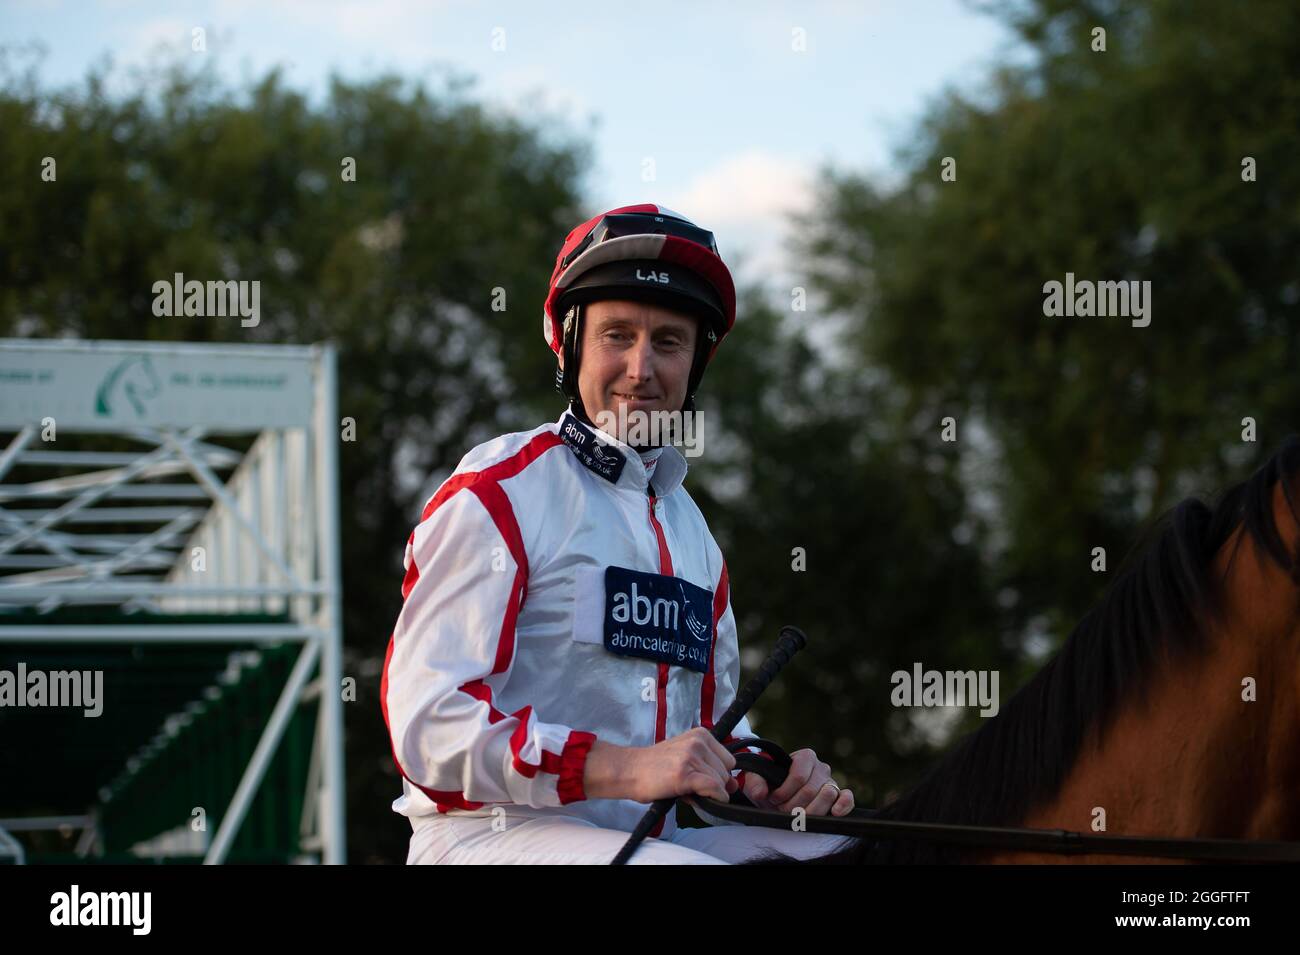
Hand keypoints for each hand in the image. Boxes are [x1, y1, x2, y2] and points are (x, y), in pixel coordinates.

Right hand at [621, 727, 740, 803]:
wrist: (630, 771)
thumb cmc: (656, 767)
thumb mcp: (686, 758)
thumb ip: (710, 768)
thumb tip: (734, 786)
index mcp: (701, 734)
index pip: (728, 760)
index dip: (718, 774)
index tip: (702, 779)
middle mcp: (698, 742)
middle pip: (727, 772)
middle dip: (714, 783)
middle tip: (691, 786)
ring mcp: (692, 756)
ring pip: (721, 782)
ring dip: (709, 792)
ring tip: (686, 789)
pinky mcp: (686, 773)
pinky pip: (714, 789)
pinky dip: (714, 798)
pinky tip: (697, 799)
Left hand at [740, 748, 853, 816]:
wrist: (778, 797)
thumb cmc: (770, 786)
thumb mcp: (757, 780)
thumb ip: (754, 782)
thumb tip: (761, 793)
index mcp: (805, 757)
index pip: (799, 776)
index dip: (784, 792)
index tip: (773, 799)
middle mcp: (821, 768)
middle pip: (811, 790)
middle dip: (793, 805)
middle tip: (782, 810)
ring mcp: (832, 782)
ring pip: (827, 796)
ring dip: (809, 811)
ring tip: (797, 815)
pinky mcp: (839, 797)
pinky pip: (847, 799)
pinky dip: (843, 805)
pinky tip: (834, 812)